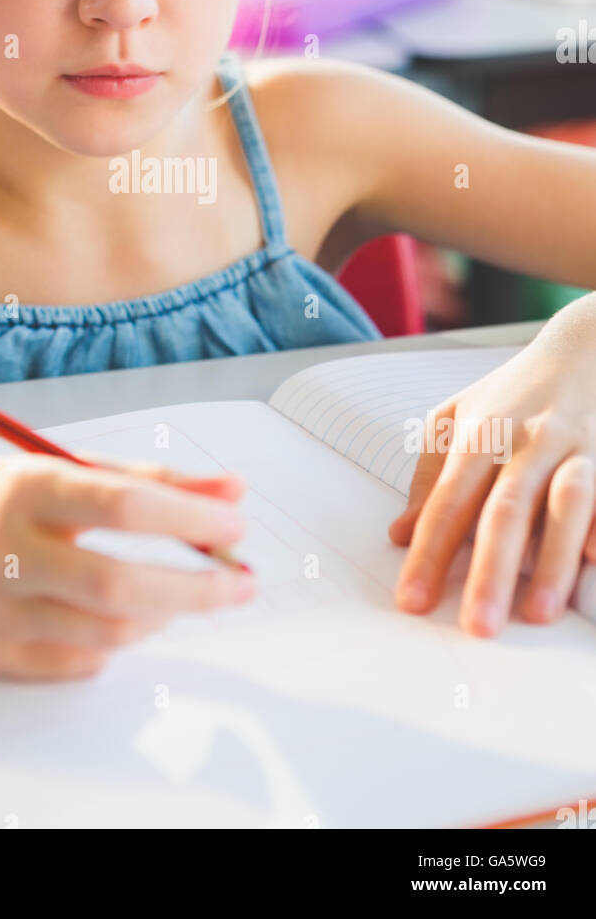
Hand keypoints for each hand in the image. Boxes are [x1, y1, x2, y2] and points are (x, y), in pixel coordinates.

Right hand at [0, 453, 253, 678]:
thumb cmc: (3, 497)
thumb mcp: (67, 469)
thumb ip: (151, 480)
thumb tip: (235, 492)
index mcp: (27, 488)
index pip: (121, 505)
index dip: (187, 519)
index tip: (235, 528)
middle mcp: (3, 549)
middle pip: (116, 583)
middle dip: (194, 589)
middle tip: (240, 584)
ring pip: (105, 630)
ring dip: (161, 614)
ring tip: (181, 596)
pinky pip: (79, 661)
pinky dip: (118, 640)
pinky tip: (129, 616)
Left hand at [389, 294, 595, 635]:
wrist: (586, 348)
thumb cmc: (511, 395)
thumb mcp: (455, 420)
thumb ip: (428, 478)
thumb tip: (399, 535)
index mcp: (480, 433)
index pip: (448, 501)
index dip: (430, 552)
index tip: (412, 601)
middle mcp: (528, 441)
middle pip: (505, 510)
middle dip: (490, 571)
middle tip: (476, 627)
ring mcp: (577, 450)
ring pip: (565, 506)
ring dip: (552, 561)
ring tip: (537, 615)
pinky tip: (595, 563)